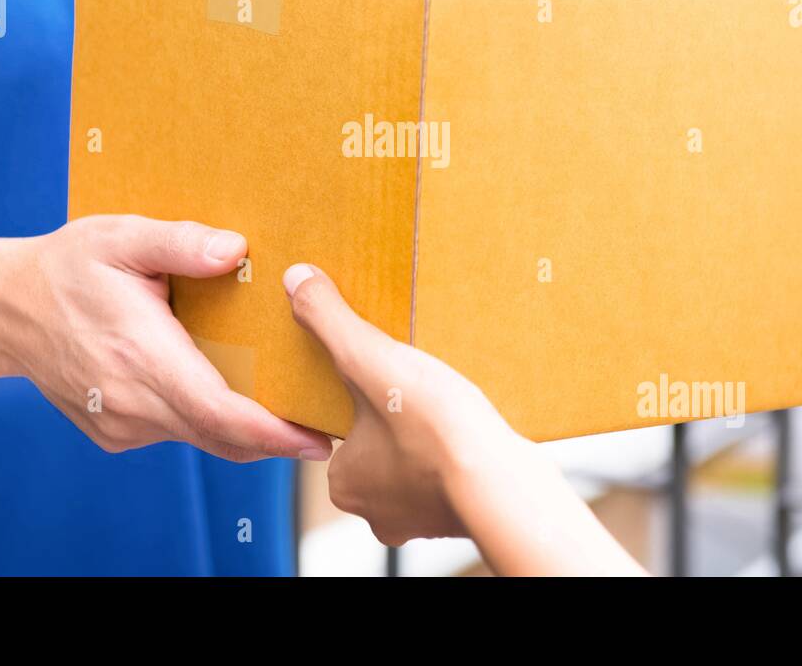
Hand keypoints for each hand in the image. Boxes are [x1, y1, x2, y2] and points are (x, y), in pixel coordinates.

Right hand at [0, 215, 332, 459]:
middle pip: (220, 436)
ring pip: (200, 437)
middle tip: (325, 427)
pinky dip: (208, 422)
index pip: (219, 411)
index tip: (314, 438)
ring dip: (244, 429)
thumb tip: (237, 249)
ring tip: (290, 410)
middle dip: (276, 439)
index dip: (272, 432)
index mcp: (140, 355)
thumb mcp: (120, 236)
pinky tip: (232, 396)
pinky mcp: (115, 432)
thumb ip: (180, 241)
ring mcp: (121, 424)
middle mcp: (131, 402)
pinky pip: (175, 432)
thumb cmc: (67, 267)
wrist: (5, 310)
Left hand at [283, 263, 647, 574]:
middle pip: (381, 448)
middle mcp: (375, 512)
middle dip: (400, 419)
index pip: (343, 428)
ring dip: (433, 439)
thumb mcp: (371, 359)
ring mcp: (420, 522)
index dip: (366, 395)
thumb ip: (329, 320)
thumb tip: (295, 280)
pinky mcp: (461, 518)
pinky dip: (460, 457)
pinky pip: (452, 479)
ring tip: (452, 406)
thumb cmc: (435, 428)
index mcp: (344, 481)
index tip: (390, 376)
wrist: (506, 486)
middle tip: (423, 388)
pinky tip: (476, 434)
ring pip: (418, 466)